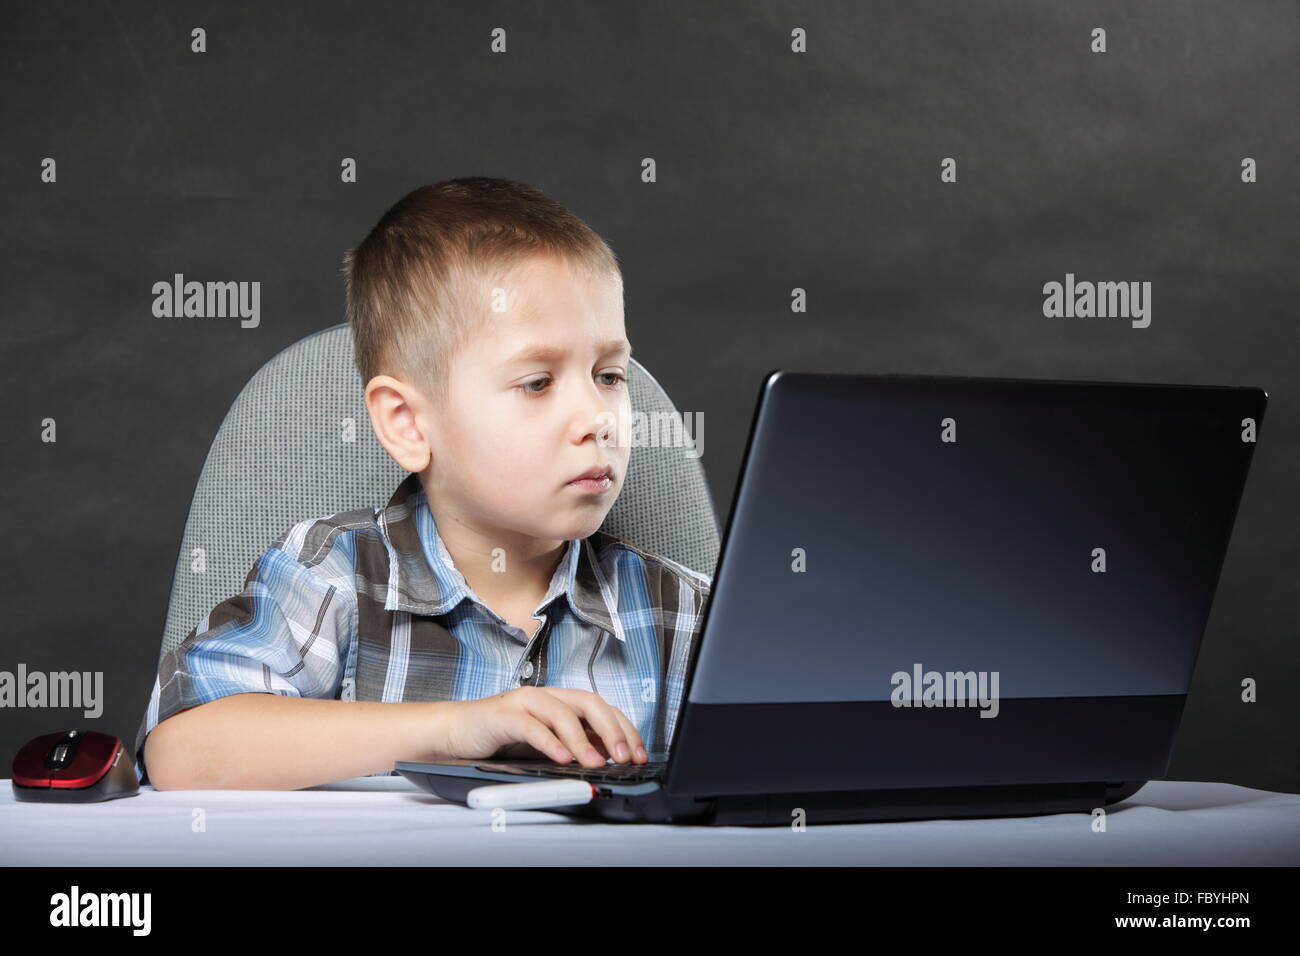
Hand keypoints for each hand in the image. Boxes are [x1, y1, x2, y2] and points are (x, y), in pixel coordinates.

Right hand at [443, 686, 647, 767]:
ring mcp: (525, 702)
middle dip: (612, 730)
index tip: (638, 754)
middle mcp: (546, 696)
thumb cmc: (502, 736)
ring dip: (582, 739)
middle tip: (624, 757)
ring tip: (595, 763)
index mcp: (561, 701)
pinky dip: (549, 741)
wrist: (457, 731)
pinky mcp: (503, 714)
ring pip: (562, 712)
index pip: (603, 709)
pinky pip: (531, 725)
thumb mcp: (546, 742)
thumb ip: (574, 744)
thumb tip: (609, 758)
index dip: (625, 729)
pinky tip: (561, 757)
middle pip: (589, 703)